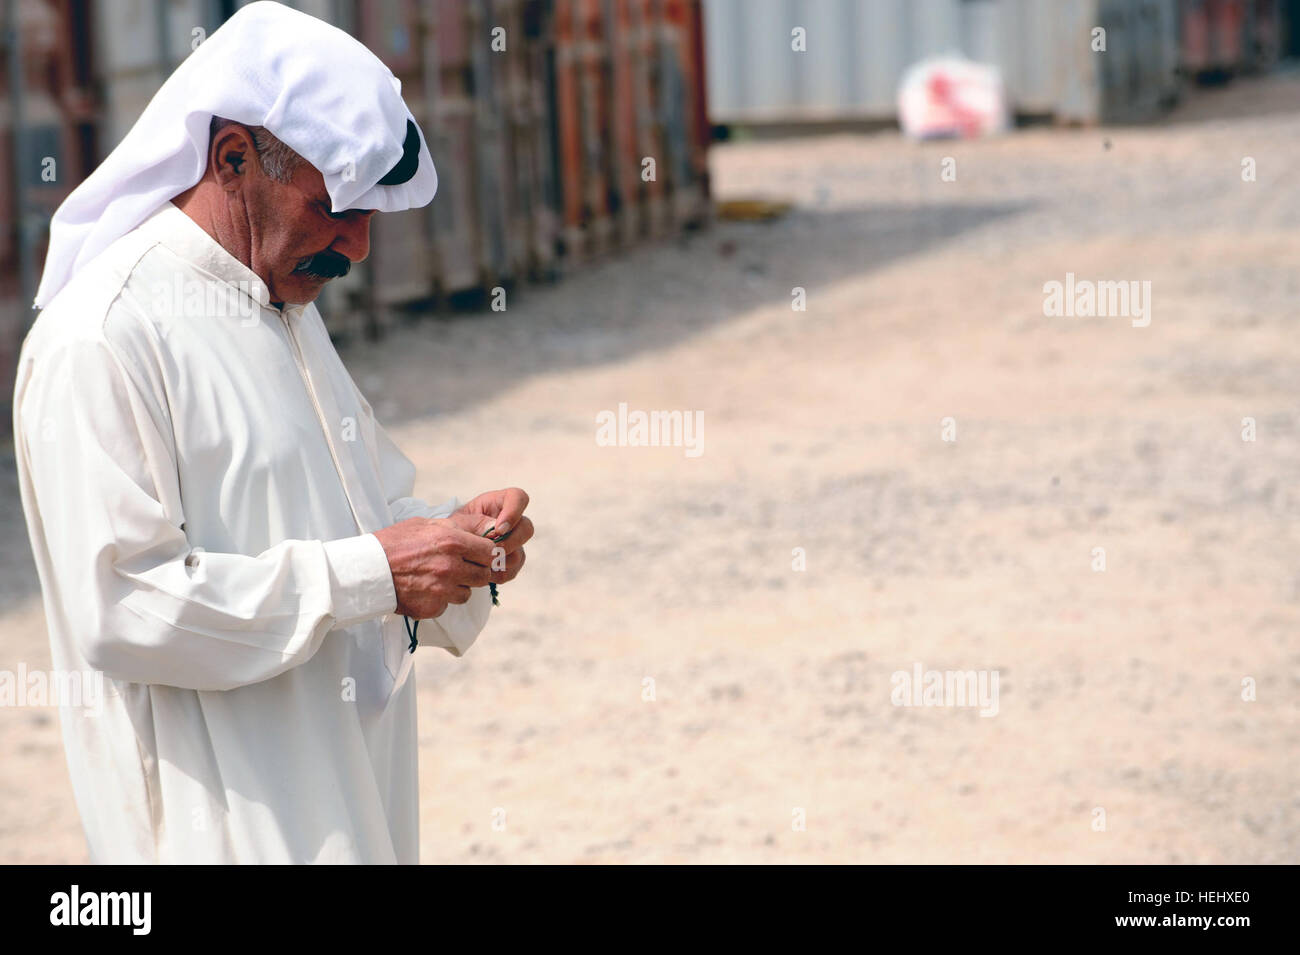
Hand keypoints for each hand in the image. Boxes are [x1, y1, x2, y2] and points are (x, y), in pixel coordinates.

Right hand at [373, 512, 498, 618]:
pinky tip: (424, 589)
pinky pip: (447, 606)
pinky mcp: (432, 608)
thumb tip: (491, 527)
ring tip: (437, 577)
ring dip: (458, 587)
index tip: (479, 555)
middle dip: (475, 572)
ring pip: (467, 593)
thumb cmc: (397, 542)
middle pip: (484, 576)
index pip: (491, 552)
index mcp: (453, 542)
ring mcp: (442, 590)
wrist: (367, 569)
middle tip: (459, 567)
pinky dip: (440, 600)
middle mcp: (451, 567)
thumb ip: (462, 526)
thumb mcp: (429, 523)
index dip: (487, 554)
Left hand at [457, 487, 532, 586]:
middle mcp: (511, 523)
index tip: (499, 529)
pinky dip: (496, 574)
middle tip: (492, 549)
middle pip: (526, 528)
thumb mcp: (458, 521)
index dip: (514, 512)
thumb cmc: (453, 529)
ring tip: (480, 562)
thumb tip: (495, 533)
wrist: (448, 548)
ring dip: (500, 561)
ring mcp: (513, 543)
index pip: (518, 498)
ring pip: (520, 554)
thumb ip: (476, 524)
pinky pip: (512, 570)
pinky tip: (482, 572)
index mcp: (499, 504)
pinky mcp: (511, 562)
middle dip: (510, 542)